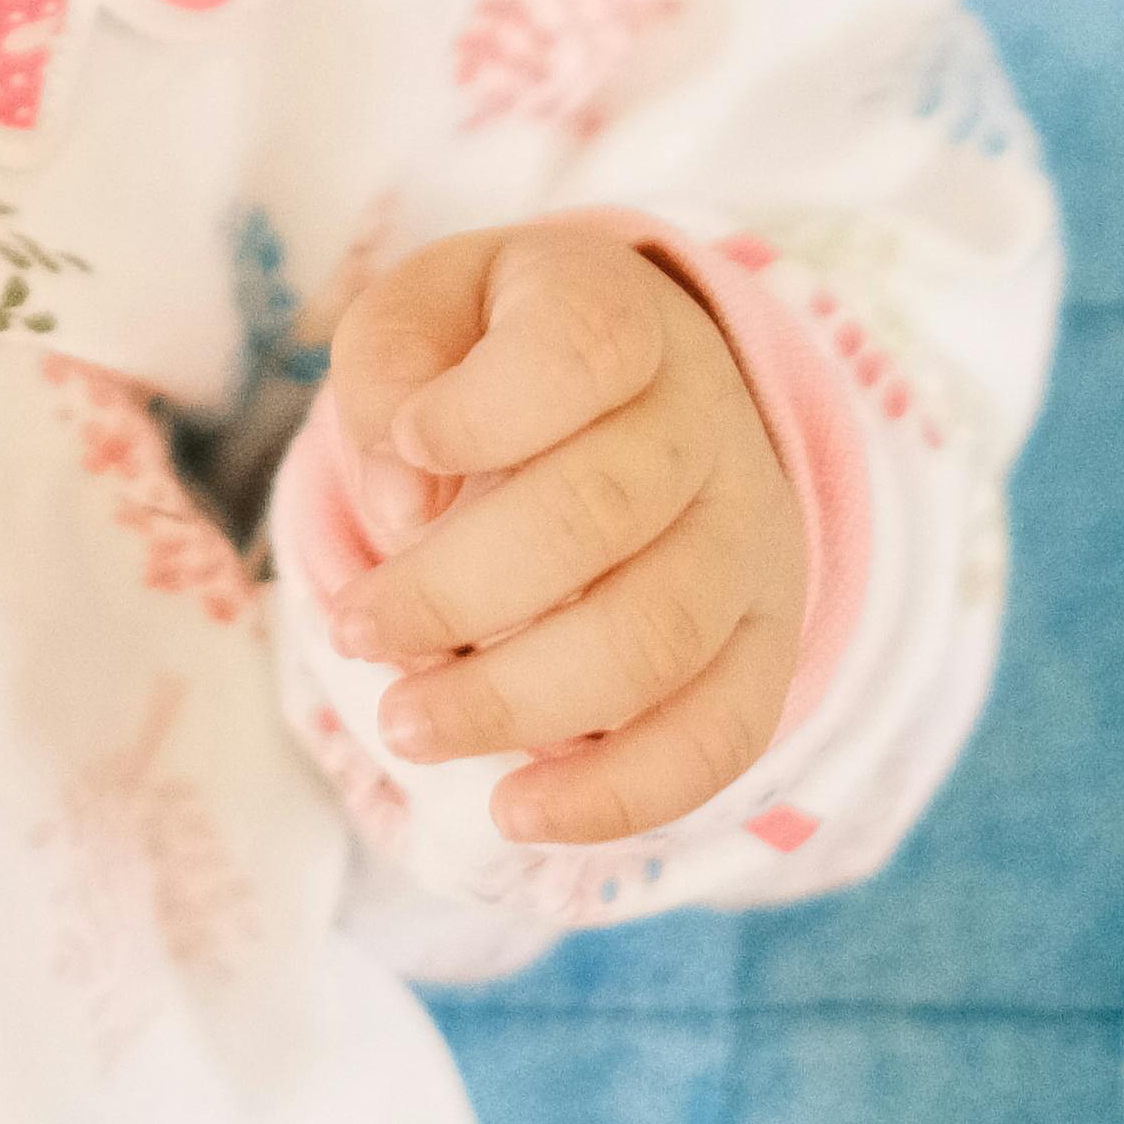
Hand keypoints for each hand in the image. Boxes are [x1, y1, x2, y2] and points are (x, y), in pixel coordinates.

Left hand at [318, 220, 801, 844]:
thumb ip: (392, 368)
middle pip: (599, 513)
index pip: (579, 351)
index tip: (406, 451)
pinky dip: (619, 794)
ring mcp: (751, 538)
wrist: (636, 387)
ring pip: (654, 639)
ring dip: (514, 702)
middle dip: (453, 593)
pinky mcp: (768, 642)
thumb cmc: (496, 353)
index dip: (482, 412)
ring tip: (406, 724)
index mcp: (620, 315)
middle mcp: (707, 422)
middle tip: (355, 631)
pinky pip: (722, 736)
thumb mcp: (423, 311)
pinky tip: (517, 811)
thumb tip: (402, 499)